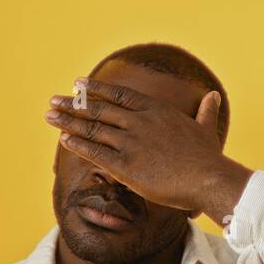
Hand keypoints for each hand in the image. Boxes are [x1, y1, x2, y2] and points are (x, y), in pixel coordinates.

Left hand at [44, 77, 252, 225]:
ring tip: (50, 116)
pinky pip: (96, 153)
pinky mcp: (126, 166)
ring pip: (93, 129)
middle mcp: (139, 122)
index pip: (120, 94)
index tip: (78, 84)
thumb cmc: (208, 158)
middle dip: (74, 104)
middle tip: (54, 100)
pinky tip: (64, 140)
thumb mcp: (206, 127)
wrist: (208, 179)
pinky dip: (78, 145)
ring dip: (68, 122)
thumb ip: (206, 111)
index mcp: (156, 110)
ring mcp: (131, 143)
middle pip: (99, 109)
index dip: (96, 89)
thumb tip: (214, 96)